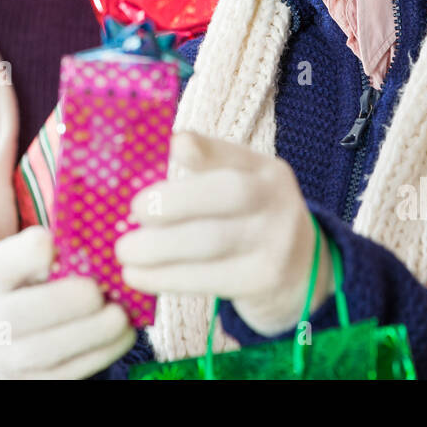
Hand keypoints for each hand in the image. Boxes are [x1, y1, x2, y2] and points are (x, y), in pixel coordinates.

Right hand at [0, 225, 134, 378]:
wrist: (8, 335)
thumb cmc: (27, 286)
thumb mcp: (25, 261)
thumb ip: (47, 250)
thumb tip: (88, 246)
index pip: (1, 265)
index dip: (27, 253)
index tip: (53, 244)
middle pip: (15, 316)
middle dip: (64, 302)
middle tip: (98, 292)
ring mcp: (3, 361)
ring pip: (42, 352)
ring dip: (90, 332)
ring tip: (119, 316)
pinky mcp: (28, 384)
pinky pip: (65, 375)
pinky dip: (100, 355)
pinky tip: (121, 336)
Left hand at [116, 132, 332, 335]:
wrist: (301, 275)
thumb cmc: (251, 222)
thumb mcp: (243, 188)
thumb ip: (207, 171)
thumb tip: (167, 149)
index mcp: (267, 171)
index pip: (235, 154)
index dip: (206, 149)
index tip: (174, 145)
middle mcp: (276, 201)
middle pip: (228, 194)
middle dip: (175, 201)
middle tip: (135, 210)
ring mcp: (275, 243)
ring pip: (212, 241)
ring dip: (159, 247)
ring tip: (124, 250)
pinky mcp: (262, 282)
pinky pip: (207, 279)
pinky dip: (165, 277)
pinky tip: (136, 276)